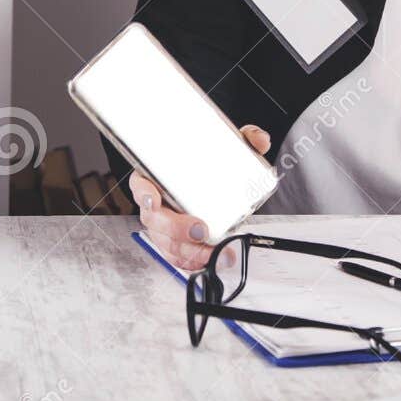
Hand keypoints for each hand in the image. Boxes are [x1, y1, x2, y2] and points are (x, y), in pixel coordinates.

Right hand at [131, 124, 271, 271]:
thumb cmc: (208, 164)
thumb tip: (259, 140)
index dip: (144, 194)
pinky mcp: (176, 241)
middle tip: (200, 230)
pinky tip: (207, 260)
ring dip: (187, 251)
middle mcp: (157, 202)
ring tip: (213, 252)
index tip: (154, 200)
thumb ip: (243, 139)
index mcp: (158, 176)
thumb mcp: (226, 146)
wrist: (213, 181)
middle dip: (176, 228)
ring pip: (165, 242)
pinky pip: (175, 256)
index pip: (141, 183)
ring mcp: (164, 224)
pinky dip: (190, 262)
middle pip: (154, 219)